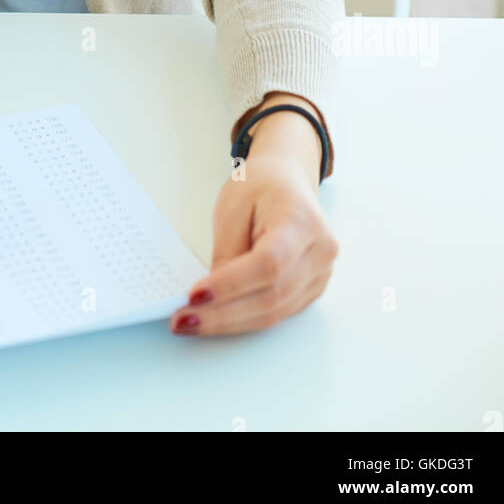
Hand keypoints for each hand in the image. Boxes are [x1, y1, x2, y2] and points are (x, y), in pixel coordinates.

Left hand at [170, 152, 338, 336]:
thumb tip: (209, 297)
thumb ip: (226, 252)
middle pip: (272, 296)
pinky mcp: (311, 290)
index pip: (268, 264)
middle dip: (223, 313)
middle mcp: (320, 251)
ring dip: (230, 323)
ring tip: (191, 322)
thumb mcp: (233, 207)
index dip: (231, 284)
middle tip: (183, 320)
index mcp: (302, 220)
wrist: (287, 180)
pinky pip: (277, 313)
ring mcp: (320, 274)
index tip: (193, 296)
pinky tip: (216, 318)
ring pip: (274, 312)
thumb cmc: (261, 186)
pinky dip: (243, 320)